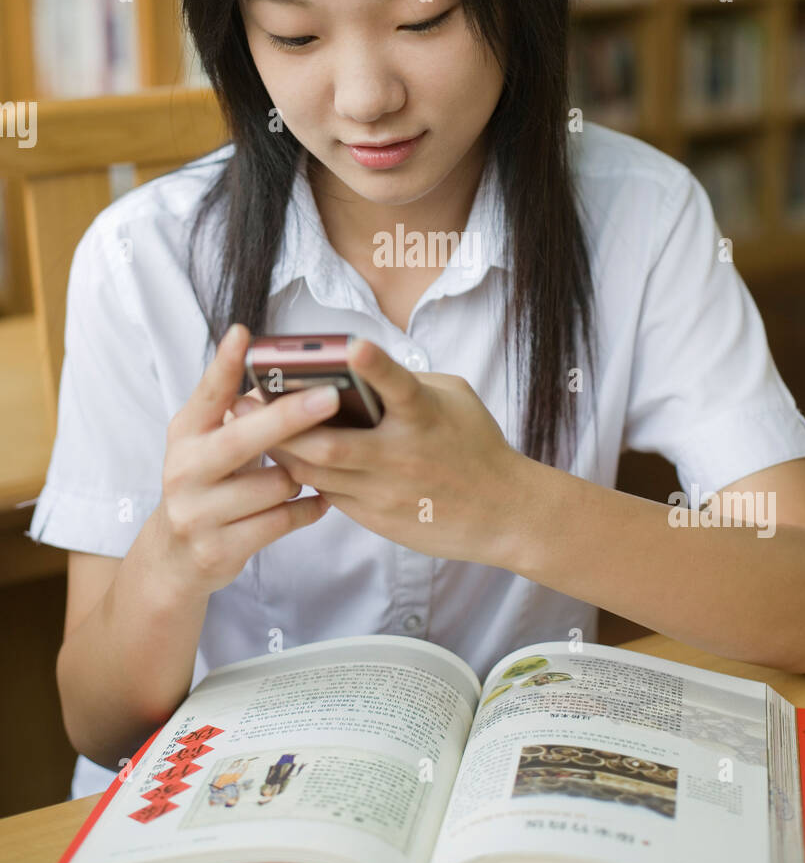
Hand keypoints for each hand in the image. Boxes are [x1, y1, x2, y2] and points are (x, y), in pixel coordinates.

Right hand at [153, 324, 332, 596]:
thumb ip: (238, 407)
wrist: (177, 557)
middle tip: (331, 396)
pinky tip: (321, 501)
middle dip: (288, 417)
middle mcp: (184, 470)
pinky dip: (309, 509)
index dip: (224, 364)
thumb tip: (285, 367)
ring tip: (306, 474)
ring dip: (300, 478)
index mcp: (185, 434)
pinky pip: (283, 521)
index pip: (206, 394)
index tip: (243, 334)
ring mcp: (197, 513)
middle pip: (241, 439)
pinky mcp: (219, 549)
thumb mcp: (209, 441)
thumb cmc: (210, 483)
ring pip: (274, 485)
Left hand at [228, 339, 526, 566]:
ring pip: (318, 472)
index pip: (399, 385)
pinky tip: (281, 455)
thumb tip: (357, 366)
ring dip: (280, 449)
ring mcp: (387, 490)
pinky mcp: (377, 517)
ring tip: (248, 427)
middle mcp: (403, 454)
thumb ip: (407, 381)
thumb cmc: (476, 444)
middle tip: (243, 402)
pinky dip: (302, 473)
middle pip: (331, 442)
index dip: (377, 365)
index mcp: (426, 415)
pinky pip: (327, 493)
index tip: (352, 345)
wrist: (503, 512)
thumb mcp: (453, 398)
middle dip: (282, 424)